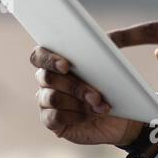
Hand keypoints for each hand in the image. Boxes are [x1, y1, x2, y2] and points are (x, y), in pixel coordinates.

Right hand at [29, 46, 144, 146]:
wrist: (119, 116)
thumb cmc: (111, 86)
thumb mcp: (114, 62)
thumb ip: (113, 44)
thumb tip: (117, 36)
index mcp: (55, 61)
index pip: (39, 55)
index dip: (48, 59)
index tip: (66, 65)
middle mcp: (46, 80)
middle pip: (48, 78)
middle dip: (75, 86)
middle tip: (96, 95)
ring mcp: (45, 101)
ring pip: (52, 98)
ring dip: (78, 102)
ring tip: (99, 105)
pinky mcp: (50, 121)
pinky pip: (54, 117)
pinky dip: (74, 116)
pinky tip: (89, 116)